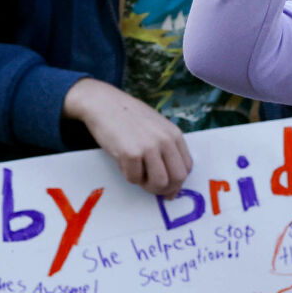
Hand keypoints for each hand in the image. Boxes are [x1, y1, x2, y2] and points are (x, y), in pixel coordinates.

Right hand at [63, 78, 192, 197]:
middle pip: (177, 178)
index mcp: (175, 134)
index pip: (187, 167)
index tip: (168, 188)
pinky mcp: (130, 153)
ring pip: (159, 182)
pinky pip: (134, 178)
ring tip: (137, 174)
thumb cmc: (129, 117)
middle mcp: (165, 141)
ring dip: (147, 185)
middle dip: (165, 189)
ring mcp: (149, 147)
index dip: (178, 182)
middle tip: (151, 188)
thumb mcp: (157, 127)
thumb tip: (171, 180)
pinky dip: (129, 176)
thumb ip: (166, 148)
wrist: (104, 104)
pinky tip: (123, 163)